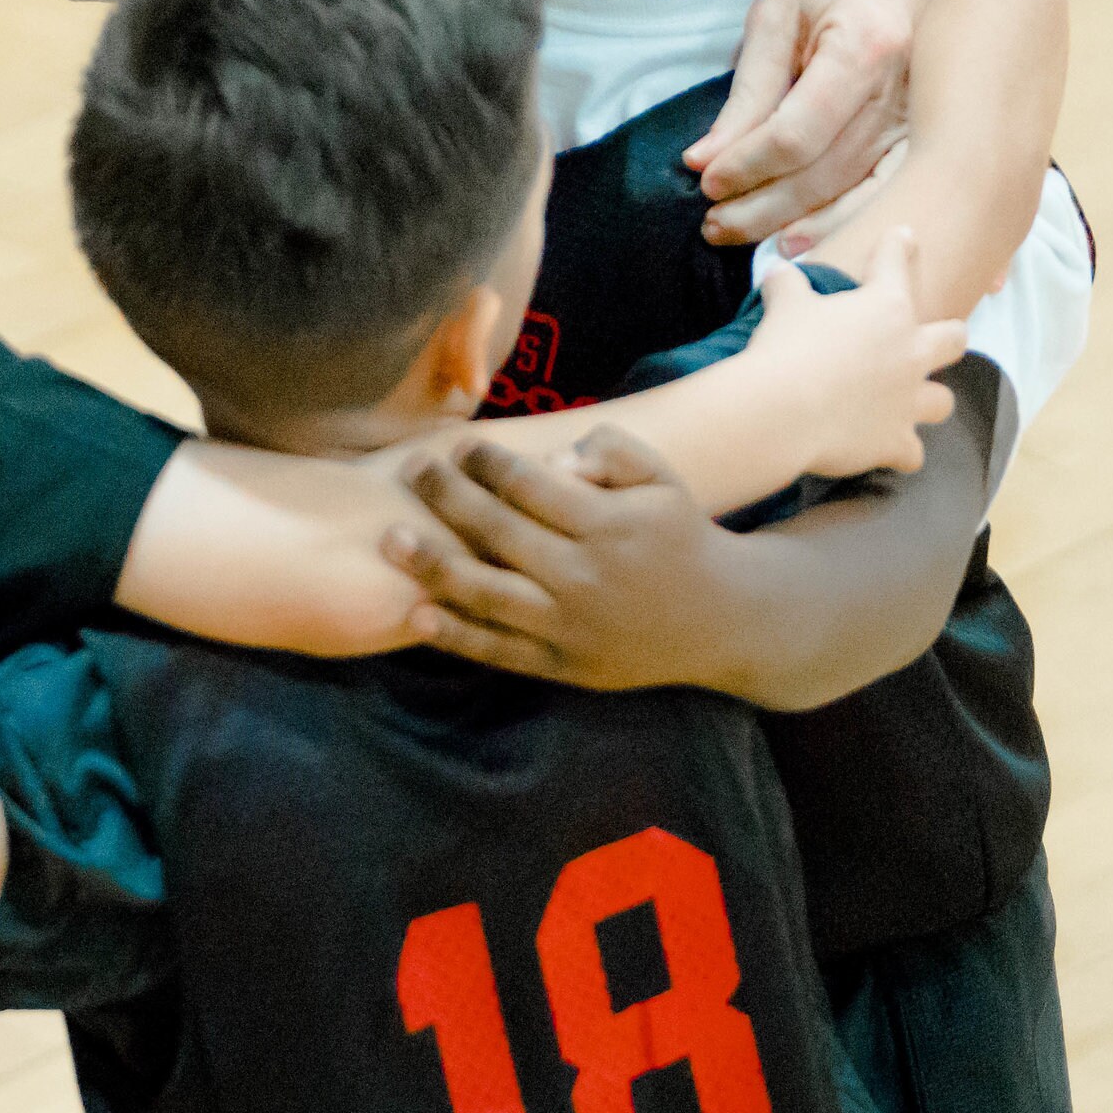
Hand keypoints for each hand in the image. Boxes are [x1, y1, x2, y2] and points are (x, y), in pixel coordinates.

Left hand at [389, 425, 752, 690]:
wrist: (722, 620)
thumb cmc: (680, 535)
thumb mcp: (663, 479)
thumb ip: (612, 450)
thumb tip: (556, 457)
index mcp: (609, 526)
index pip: (530, 487)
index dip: (487, 463)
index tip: (459, 446)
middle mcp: (585, 576)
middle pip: (498, 533)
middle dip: (446, 497)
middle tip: (412, 470)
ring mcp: (571, 626)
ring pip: (488, 595)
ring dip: (433, 566)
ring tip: (390, 540)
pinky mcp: (565, 666)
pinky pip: (500, 651)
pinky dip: (456, 635)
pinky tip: (417, 614)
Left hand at [685, 0, 920, 244]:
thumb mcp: (775, 15)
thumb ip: (746, 93)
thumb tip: (706, 161)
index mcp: (866, 48)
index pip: (798, 134)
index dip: (747, 165)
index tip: (704, 182)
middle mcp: (910, 90)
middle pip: (828, 173)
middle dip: (762, 208)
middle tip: (711, 226)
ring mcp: (930, 115)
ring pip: (859, 192)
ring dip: (798, 225)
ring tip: (743, 236)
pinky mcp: (935, 130)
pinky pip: (891, 190)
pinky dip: (849, 222)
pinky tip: (809, 242)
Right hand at [737, 230, 965, 477]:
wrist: (783, 411)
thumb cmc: (787, 347)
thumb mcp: (784, 304)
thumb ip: (788, 285)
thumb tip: (781, 273)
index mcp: (887, 308)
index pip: (897, 264)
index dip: (900, 246)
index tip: (905, 237)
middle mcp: (911, 352)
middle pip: (954, 338)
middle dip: (948, 336)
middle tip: (930, 339)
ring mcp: (909, 401)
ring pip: (943, 401)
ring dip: (928, 400)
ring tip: (911, 402)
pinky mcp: (896, 442)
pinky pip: (912, 454)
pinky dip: (901, 452)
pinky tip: (889, 451)